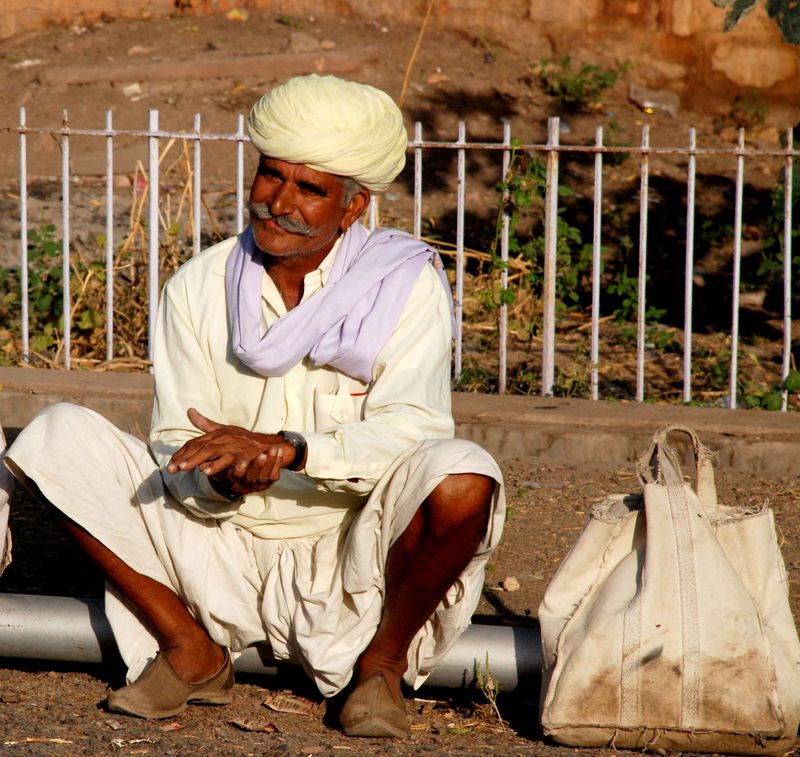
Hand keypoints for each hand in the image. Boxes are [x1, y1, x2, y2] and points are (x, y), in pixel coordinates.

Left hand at [166, 408, 292, 492]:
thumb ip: (204, 423)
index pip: (194, 444)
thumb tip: (189, 410)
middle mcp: (221, 438)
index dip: (181, 454)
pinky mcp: (241, 454)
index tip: (171, 465)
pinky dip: (216, 465)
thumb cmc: (242, 438)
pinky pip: (227, 460)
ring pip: (210, 452)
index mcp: (215, 434)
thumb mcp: (222, 429)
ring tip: (184, 468)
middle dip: (184, 458)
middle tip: (171, 469)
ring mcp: (231, 446)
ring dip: (196, 460)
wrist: (266, 444)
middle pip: (199, 447)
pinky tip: (206, 472)